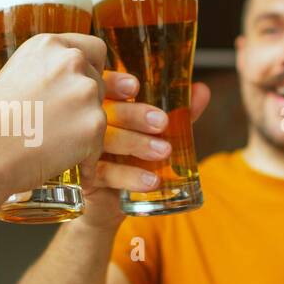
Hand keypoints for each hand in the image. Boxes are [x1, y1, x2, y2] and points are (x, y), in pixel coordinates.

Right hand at [0, 32, 108, 195]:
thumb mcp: (7, 79)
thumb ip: (36, 76)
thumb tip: (45, 91)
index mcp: (47, 46)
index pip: (92, 49)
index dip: (89, 70)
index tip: (77, 88)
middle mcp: (70, 61)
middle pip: (98, 82)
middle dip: (83, 104)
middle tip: (58, 126)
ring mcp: (85, 92)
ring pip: (99, 114)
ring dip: (83, 131)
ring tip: (54, 149)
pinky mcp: (93, 124)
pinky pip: (98, 146)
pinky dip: (85, 160)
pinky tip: (64, 166)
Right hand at [80, 75, 210, 228]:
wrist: (108, 201)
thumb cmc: (130, 158)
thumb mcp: (155, 133)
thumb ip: (177, 114)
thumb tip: (202, 91)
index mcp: (100, 105)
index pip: (102, 85)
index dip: (115, 83)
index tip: (135, 86)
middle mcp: (85, 124)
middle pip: (105, 112)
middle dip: (134, 115)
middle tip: (161, 122)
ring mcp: (81, 149)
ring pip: (104, 141)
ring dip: (136, 144)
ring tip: (164, 151)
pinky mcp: (84, 176)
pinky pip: (105, 174)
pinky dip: (130, 176)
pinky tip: (152, 180)